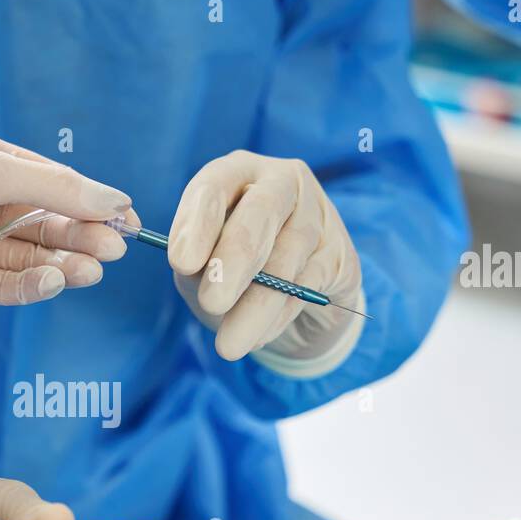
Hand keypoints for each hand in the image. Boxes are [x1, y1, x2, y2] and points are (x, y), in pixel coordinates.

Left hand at [0, 131, 133, 302]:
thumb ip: (57, 188)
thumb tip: (117, 200)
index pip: (59, 189)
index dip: (95, 206)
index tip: (128, 223)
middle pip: (51, 228)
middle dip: (84, 239)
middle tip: (112, 251)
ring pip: (33, 261)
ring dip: (65, 265)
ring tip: (90, 271)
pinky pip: (5, 287)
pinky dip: (31, 288)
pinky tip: (53, 282)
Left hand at [167, 150, 363, 364]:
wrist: (289, 296)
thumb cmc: (230, 270)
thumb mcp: (201, 264)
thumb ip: (194, 263)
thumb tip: (195, 268)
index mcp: (235, 173)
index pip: (214, 187)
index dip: (198, 224)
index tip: (182, 263)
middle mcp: (279, 182)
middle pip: (259, 213)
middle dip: (233, 261)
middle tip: (212, 302)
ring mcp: (316, 214)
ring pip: (286, 258)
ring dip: (255, 306)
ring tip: (229, 345)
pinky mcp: (339, 252)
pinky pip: (307, 286)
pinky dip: (278, 317)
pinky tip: (257, 337)